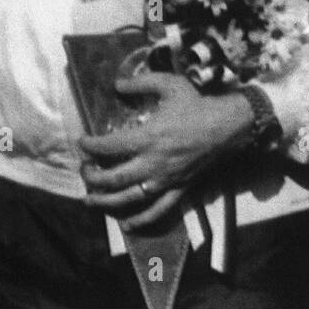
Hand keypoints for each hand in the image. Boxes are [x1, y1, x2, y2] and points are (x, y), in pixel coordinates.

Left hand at [78, 73, 252, 230]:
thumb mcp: (169, 84)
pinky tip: (127, 226)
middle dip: (93, 177)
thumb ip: (140, 82)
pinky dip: (141, 221)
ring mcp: (166, 180)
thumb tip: (117, 84)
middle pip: (114, 178)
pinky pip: (158, 211)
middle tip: (83, 171)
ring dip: (107, 203)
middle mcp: (154, 162)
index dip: (91, 146)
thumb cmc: (196, 104)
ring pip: (130, 199)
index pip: (110, 147)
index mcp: (149, 137)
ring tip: (91, 201)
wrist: (226, 126)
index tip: (82, 142)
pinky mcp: (178, 189)